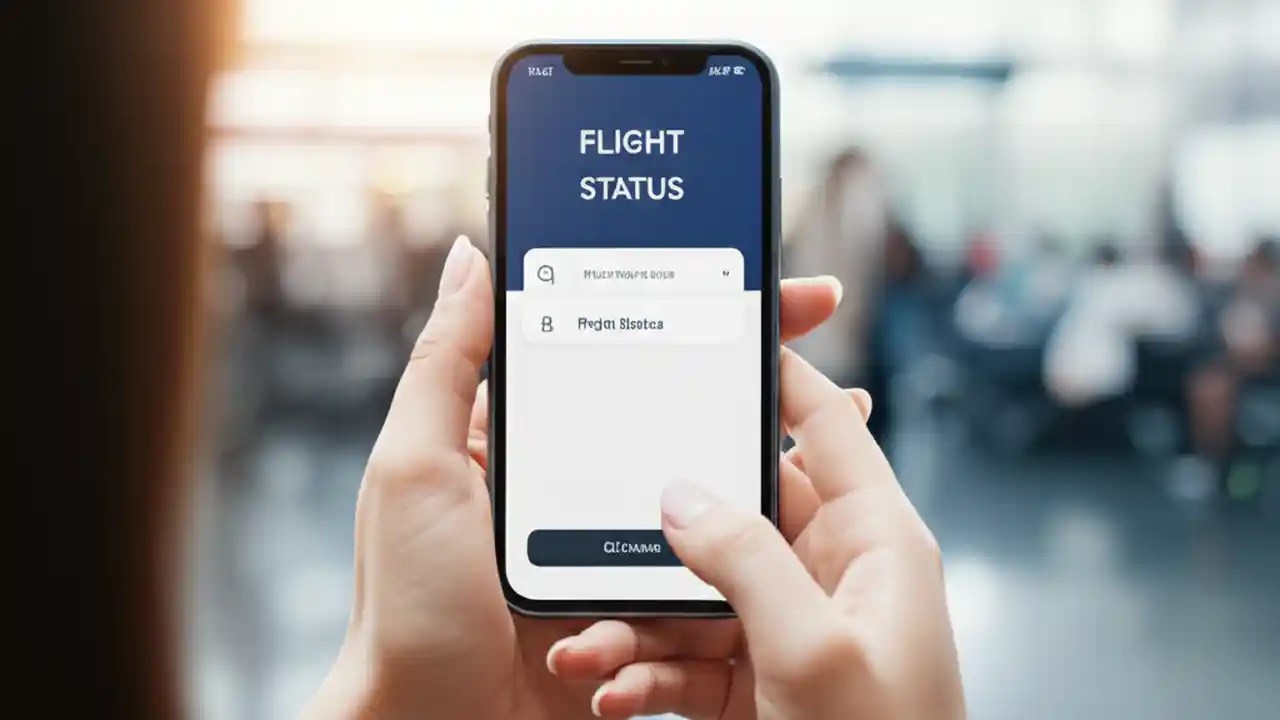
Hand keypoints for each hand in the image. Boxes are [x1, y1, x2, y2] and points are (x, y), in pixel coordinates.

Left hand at [302, 235, 845, 719]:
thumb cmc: (405, 606)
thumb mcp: (416, 466)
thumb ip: (446, 364)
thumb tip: (473, 258)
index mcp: (523, 439)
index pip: (620, 353)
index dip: (695, 316)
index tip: (768, 296)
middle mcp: (572, 486)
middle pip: (676, 419)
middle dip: (753, 391)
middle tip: (826, 365)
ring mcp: (606, 550)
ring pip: (703, 501)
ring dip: (766, 479)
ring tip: (828, 455)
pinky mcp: (631, 611)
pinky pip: (696, 581)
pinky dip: (742, 565)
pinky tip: (783, 549)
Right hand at [548, 350, 964, 718]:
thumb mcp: (814, 652)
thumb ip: (746, 561)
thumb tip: (682, 494)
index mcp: (875, 543)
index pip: (823, 429)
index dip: (773, 377)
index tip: (709, 342)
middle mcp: (833, 576)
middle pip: (735, 516)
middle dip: (661, 536)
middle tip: (599, 539)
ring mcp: (793, 632)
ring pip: (697, 595)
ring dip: (636, 620)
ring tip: (585, 652)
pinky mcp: (761, 686)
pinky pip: (690, 657)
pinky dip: (646, 672)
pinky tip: (610, 690)